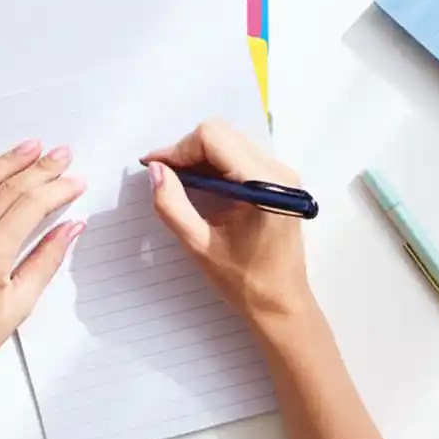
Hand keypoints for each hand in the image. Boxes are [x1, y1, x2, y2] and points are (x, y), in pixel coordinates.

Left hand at [0, 140, 86, 401]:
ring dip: (5, 162)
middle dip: (37, 169)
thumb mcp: (17, 309)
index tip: (74, 179)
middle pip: (6, 190)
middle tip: (59, 155)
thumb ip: (45, 262)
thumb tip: (70, 227)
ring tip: (29, 147)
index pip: (29, 207)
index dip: (55, 188)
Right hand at [141, 121, 313, 328]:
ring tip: (179, 182)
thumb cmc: (243, 282)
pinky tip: (201, 186)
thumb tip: (155, 170)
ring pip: (230, 140)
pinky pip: (239, 155)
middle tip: (164, 176)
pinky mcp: (279, 182)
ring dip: (199, 156)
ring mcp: (282, 174)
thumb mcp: (198, 245)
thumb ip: (172, 204)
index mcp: (263, 185)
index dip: (179, 149)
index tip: (155, 169)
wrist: (282, 304)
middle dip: (187, 150)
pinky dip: (214, 163)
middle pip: (222, 134)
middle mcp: (278, 171)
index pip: (213, 137)